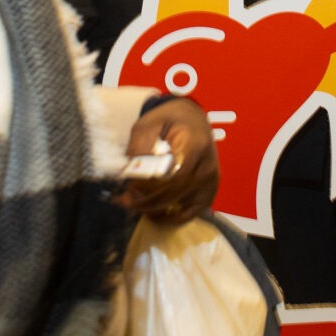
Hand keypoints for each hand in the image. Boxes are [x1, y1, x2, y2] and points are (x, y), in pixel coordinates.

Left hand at [115, 97, 219, 222]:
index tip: (128, 186)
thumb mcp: (146, 126)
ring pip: (180, 207)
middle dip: (145, 201)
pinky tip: (153, 210)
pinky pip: (189, 214)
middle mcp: (207, 166)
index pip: (172, 176)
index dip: (148, 187)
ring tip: (135, 203)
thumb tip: (130, 176)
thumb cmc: (167, 120)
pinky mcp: (209, 192)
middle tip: (124, 200)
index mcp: (194, 145)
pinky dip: (169, 217)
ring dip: (154, 210)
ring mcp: (211, 181)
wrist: (191, 119)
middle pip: (175, 194)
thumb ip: (138, 149)